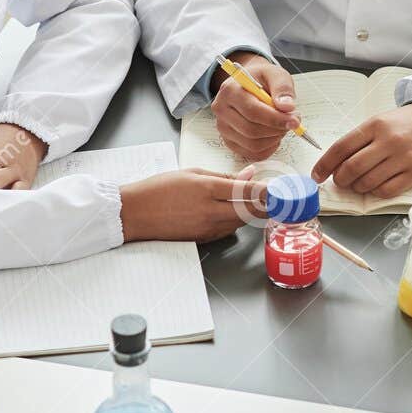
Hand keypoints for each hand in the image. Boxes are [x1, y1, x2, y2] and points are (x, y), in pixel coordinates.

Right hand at [121, 167, 268, 242]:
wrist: (134, 212)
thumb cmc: (159, 188)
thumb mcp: (193, 173)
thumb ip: (225, 176)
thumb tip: (249, 174)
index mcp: (207, 189)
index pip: (247, 191)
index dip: (267, 190)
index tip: (277, 188)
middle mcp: (210, 211)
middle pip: (250, 211)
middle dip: (265, 205)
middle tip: (274, 198)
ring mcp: (206, 228)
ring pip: (241, 223)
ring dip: (251, 213)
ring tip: (255, 202)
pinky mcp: (203, 239)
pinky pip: (227, 230)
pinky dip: (235, 222)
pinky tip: (234, 213)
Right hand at [211, 53, 297, 160]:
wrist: (250, 85)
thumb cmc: (262, 79)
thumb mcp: (275, 74)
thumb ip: (283, 88)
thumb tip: (287, 107)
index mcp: (230, 90)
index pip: (252, 111)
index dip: (276, 119)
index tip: (294, 120)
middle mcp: (221, 110)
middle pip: (251, 130)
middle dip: (277, 129)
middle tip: (292, 122)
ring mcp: (223, 128)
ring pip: (252, 145)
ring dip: (274, 139)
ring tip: (282, 126)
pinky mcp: (229, 141)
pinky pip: (252, 153)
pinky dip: (268, 148)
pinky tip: (274, 135)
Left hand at [311, 104, 411, 198]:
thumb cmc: (406, 124)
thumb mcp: (381, 122)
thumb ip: (359, 140)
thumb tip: (335, 164)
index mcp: (375, 125)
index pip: (341, 147)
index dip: (325, 164)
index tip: (317, 175)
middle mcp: (389, 141)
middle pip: (352, 168)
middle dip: (340, 179)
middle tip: (340, 181)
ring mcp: (403, 159)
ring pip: (368, 182)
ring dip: (357, 187)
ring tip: (359, 182)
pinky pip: (386, 190)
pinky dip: (375, 192)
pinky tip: (375, 186)